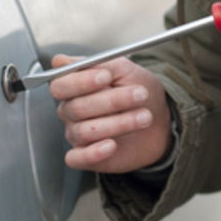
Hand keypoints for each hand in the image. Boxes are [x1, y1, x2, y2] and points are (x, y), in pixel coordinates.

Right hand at [51, 55, 172, 172]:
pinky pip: (77, 158)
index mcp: (74, 87)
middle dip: (112, 101)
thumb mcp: (125, 70)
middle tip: (139, 95)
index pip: (60, 85)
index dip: (80, 82)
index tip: (106, 77)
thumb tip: (62, 61)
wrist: (160, 119)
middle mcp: (71, 111)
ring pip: (84, 131)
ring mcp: (77, 134)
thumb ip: (98, 64)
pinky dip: (93, 153)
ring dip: (118, 124)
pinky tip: (111, 145)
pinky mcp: (86, 156)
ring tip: (144, 117)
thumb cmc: (138, 92)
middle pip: (76, 108)